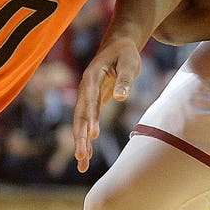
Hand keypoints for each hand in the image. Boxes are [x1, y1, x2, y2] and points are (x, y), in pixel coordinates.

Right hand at [73, 37, 141, 173]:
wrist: (119, 45)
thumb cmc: (125, 52)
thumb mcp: (129, 61)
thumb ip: (125, 79)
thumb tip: (121, 98)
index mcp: (92, 77)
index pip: (89, 101)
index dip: (89, 118)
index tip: (91, 136)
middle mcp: (86, 89)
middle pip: (80, 115)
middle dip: (80, 137)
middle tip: (81, 157)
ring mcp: (88, 96)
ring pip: (82, 122)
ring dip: (81, 142)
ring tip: (81, 164)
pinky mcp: (94, 102)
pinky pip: (88, 122)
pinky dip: (87, 137)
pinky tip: (87, 155)